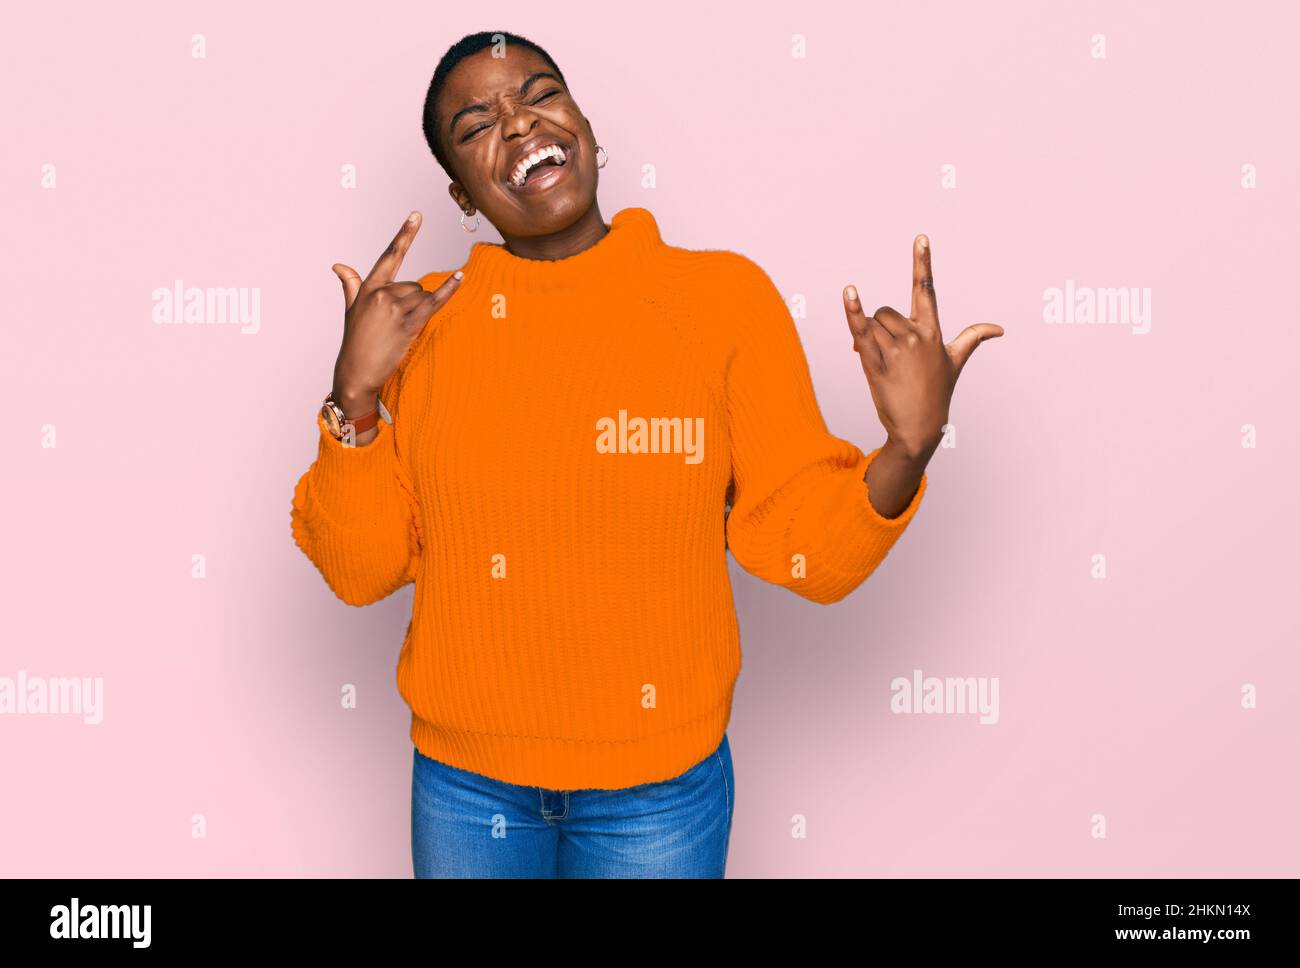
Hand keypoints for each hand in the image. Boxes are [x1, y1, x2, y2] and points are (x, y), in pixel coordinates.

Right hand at [330, 211, 463, 409]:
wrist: (356, 372)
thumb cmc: (355, 342)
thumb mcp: (351, 310)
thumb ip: (351, 285)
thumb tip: (338, 265)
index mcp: (368, 288)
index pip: (390, 255)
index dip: (405, 234)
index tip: (417, 215)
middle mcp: (381, 293)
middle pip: (414, 285)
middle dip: (412, 303)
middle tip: (395, 326)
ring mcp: (394, 308)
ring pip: (423, 297)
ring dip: (419, 313)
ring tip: (400, 331)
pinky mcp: (407, 324)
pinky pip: (433, 303)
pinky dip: (448, 291)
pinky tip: (460, 277)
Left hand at [842, 234, 1002, 459]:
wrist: (919, 429)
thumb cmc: (937, 393)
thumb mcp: (955, 362)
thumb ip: (972, 338)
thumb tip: (999, 328)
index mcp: (933, 332)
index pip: (926, 290)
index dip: (923, 262)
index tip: (920, 238)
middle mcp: (915, 337)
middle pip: (886, 311)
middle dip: (882, 327)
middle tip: (892, 355)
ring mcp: (895, 351)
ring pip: (872, 324)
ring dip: (871, 338)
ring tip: (885, 363)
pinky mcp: (875, 364)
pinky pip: (860, 331)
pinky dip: (852, 312)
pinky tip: (849, 292)